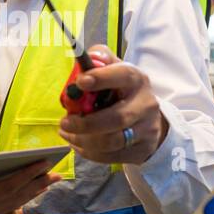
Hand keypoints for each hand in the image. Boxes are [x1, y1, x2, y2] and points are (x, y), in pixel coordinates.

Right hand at [0, 161, 60, 213]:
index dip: (24, 177)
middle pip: (14, 198)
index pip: (4, 191)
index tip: (42, 165)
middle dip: (36, 185)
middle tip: (58, 173)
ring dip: (29, 192)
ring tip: (46, 181)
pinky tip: (21, 194)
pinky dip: (15, 200)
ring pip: (10, 205)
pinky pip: (0, 209)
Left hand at [57, 45, 167, 164]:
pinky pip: (111, 156)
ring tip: (67, 134)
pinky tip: (78, 144)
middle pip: (117, 118)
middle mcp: (146, 105)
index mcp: (137, 80)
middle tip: (64, 122)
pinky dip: (89, 153)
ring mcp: (146, 130)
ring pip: (112, 141)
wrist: (150, 120)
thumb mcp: (115, 70)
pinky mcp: (141, 150)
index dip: (102, 78)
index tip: (80, 82)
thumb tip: (87, 57)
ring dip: (83, 141)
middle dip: (85, 123)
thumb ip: (101, 59)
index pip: (123, 76)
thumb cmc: (123, 92)